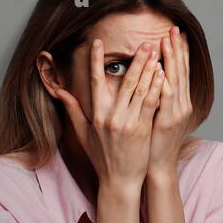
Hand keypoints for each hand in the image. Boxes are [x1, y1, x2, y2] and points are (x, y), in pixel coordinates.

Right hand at [55, 39, 164, 191]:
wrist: (119, 180)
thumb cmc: (102, 157)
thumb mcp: (83, 134)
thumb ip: (73, 110)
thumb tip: (59, 92)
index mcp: (96, 115)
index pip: (95, 81)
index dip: (95, 60)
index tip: (98, 42)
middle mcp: (110, 116)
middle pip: (125, 82)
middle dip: (135, 60)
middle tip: (144, 43)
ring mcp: (127, 123)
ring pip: (140, 90)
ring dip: (149, 69)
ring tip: (155, 52)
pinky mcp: (142, 129)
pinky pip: (150, 104)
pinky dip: (156, 88)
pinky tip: (162, 74)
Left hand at [149, 26, 191, 179]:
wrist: (156, 166)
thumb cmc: (152, 143)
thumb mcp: (156, 116)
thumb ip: (155, 97)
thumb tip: (152, 79)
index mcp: (178, 101)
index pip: (179, 70)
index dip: (179, 51)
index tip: (176, 33)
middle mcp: (181, 103)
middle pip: (181, 70)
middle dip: (178, 48)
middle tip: (175, 27)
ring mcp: (176, 112)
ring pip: (175, 80)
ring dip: (172, 59)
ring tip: (169, 39)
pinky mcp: (167, 120)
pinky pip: (166, 98)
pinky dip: (165, 82)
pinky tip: (162, 69)